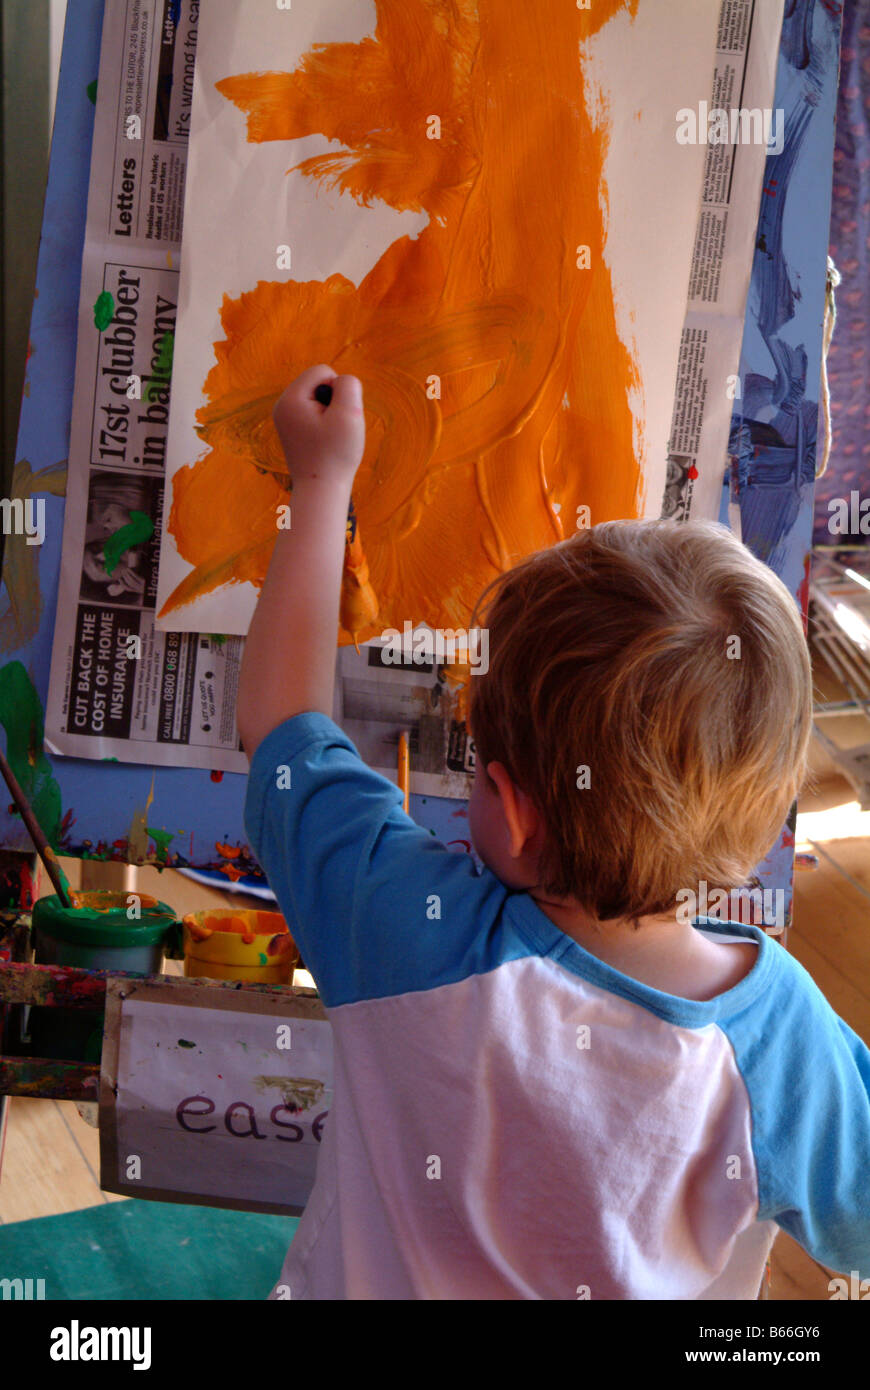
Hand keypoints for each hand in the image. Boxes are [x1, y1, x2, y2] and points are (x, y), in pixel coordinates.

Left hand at [272, 365, 365, 482]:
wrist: (320, 490)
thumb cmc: (336, 455)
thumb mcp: (350, 414)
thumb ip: (349, 385)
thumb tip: (342, 381)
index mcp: (290, 398)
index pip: (322, 371)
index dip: (339, 390)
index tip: (338, 417)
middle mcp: (282, 405)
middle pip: (318, 382)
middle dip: (333, 400)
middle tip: (334, 430)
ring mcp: (284, 418)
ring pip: (317, 398)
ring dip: (331, 412)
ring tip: (330, 437)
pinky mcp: (291, 430)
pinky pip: (313, 412)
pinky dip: (324, 423)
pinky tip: (325, 442)